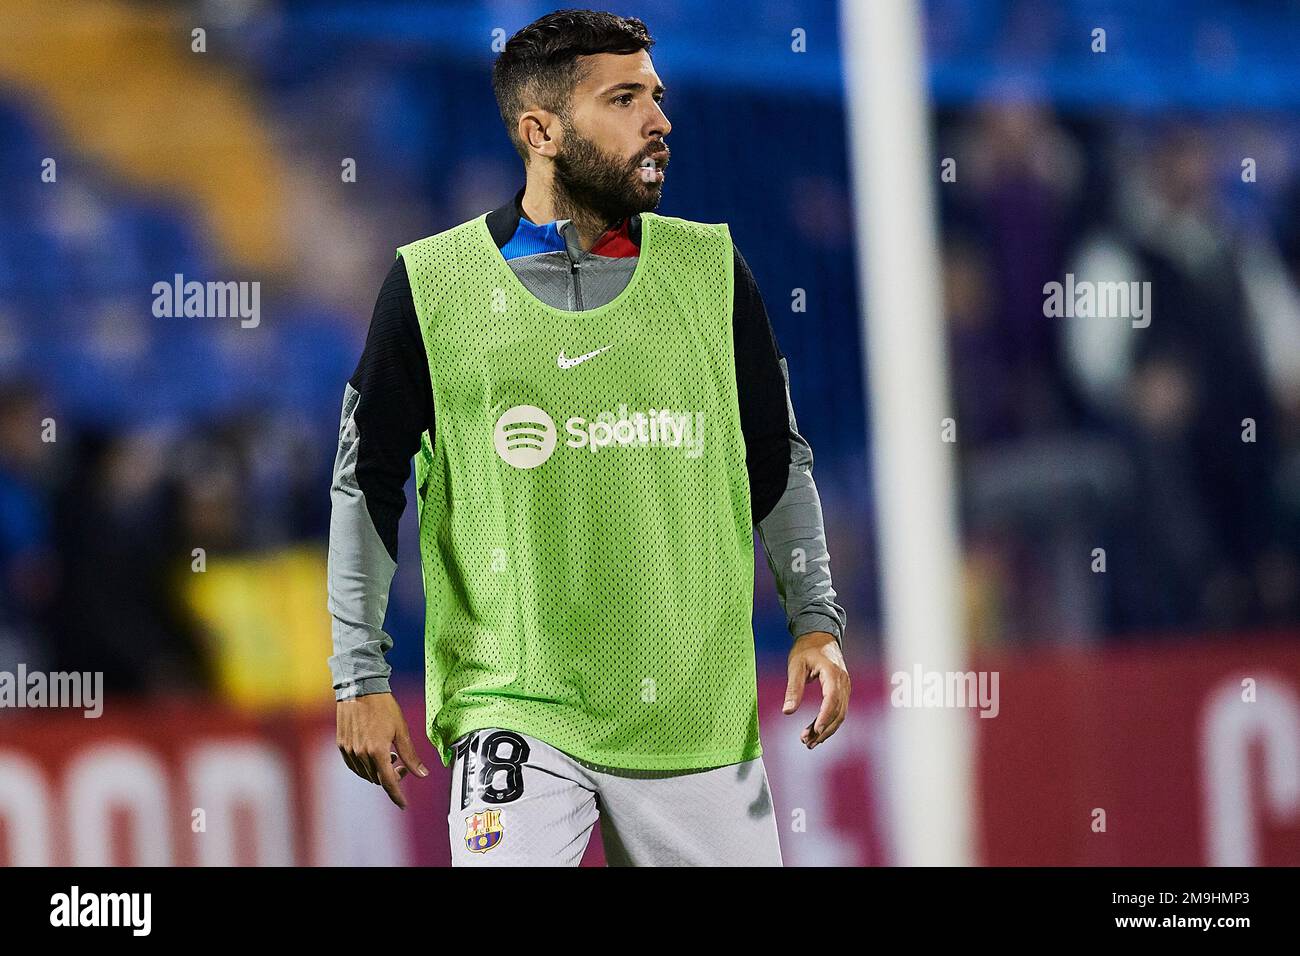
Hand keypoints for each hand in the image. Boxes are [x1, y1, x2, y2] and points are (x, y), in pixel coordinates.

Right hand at [336, 692, 428, 808]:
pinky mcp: (342, 746)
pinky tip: (373, 754)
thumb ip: (410, 755)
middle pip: (378, 778)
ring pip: (366, 773)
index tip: (403, 804)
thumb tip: (422, 774)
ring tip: (388, 755)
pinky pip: (354, 765)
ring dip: (378, 770)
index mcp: (378, 751)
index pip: (389, 782)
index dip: (397, 796)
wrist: (360, 689)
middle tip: (400, 763)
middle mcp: (361, 754)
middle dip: (392, 776)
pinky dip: (365, 766)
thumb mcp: (401, 730)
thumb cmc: (383, 707)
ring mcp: (349, 751)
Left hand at [783, 632, 849, 748]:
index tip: (815, 730)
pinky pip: (839, 710)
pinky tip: (816, 731)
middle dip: (824, 729)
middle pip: (838, 711)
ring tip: (809, 742)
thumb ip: (793, 689)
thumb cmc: (806, 649)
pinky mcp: (843, 691)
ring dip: (826, 729)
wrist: (820, 636)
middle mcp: (843, 682)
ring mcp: (845, 687)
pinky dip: (828, 722)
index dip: (824, 717)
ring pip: (840, 714)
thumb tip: (787, 712)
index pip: (832, 699)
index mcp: (832, 673)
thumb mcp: (796, 666)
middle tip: (807, 742)